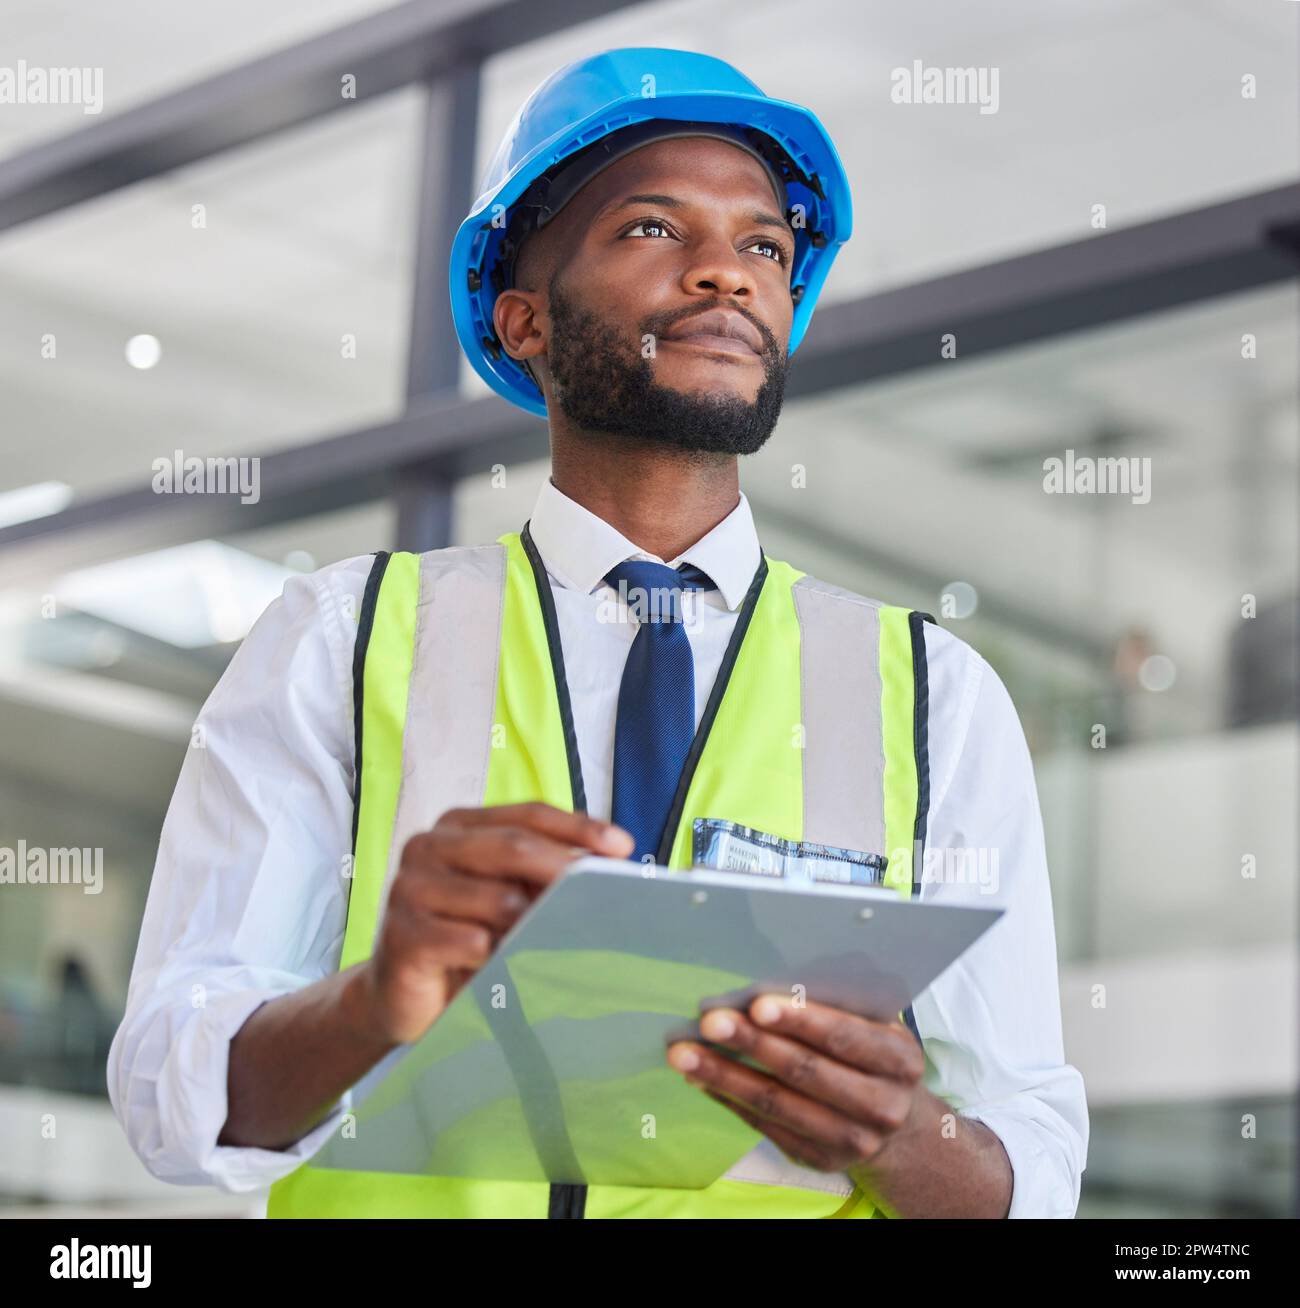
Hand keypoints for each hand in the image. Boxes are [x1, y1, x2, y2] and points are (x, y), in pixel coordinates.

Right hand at [362, 802, 633, 1043]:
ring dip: (532, 927)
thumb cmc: (465, 939)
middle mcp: (429, 846)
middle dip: (566, 870)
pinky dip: (499, 958)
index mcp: (458, 826)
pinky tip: (502, 968)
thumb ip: (540, 874)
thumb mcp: (506, 896)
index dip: (578, 827)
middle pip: (514, 846)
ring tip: (542, 947)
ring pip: (499, 899)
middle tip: (603, 895)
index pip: (528, 815)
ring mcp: (410, 888)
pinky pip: (473, 942)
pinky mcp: (402, 935)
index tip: (621, 846)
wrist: (402, 997)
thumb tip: (603, 867)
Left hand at [666, 995, 924, 1175]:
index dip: (800, 1020)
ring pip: (778, 1104)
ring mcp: (851, 1139)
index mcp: (899, 1060)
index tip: (756, 1003)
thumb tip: (761, 989)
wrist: (898, 1126)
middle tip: (709, 1021)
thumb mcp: (875, 1029)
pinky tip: (701, 1078)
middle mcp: (882, 1105)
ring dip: (725, 1075)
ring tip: (684, 1053)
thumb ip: (837, 1008)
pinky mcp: (820, 1159)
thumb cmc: (874, 1056)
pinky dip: (730, 1099)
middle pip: (805, 1072)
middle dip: (752, 1044)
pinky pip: (767, 1126)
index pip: (844, 1037)